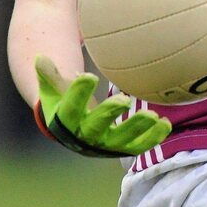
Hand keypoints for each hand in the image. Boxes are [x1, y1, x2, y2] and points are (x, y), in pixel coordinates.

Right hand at [33, 55, 171, 157]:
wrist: (73, 130)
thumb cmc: (64, 102)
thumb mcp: (53, 89)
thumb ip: (49, 75)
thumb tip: (40, 59)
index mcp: (66, 122)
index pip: (70, 108)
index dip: (77, 93)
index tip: (87, 75)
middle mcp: (85, 136)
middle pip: (97, 126)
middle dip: (109, 113)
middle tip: (123, 100)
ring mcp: (105, 144)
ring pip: (122, 140)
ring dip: (138, 128)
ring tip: (153, 115)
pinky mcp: (122, 147)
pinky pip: (138, 145)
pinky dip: (152, 137)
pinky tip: (165, 124)